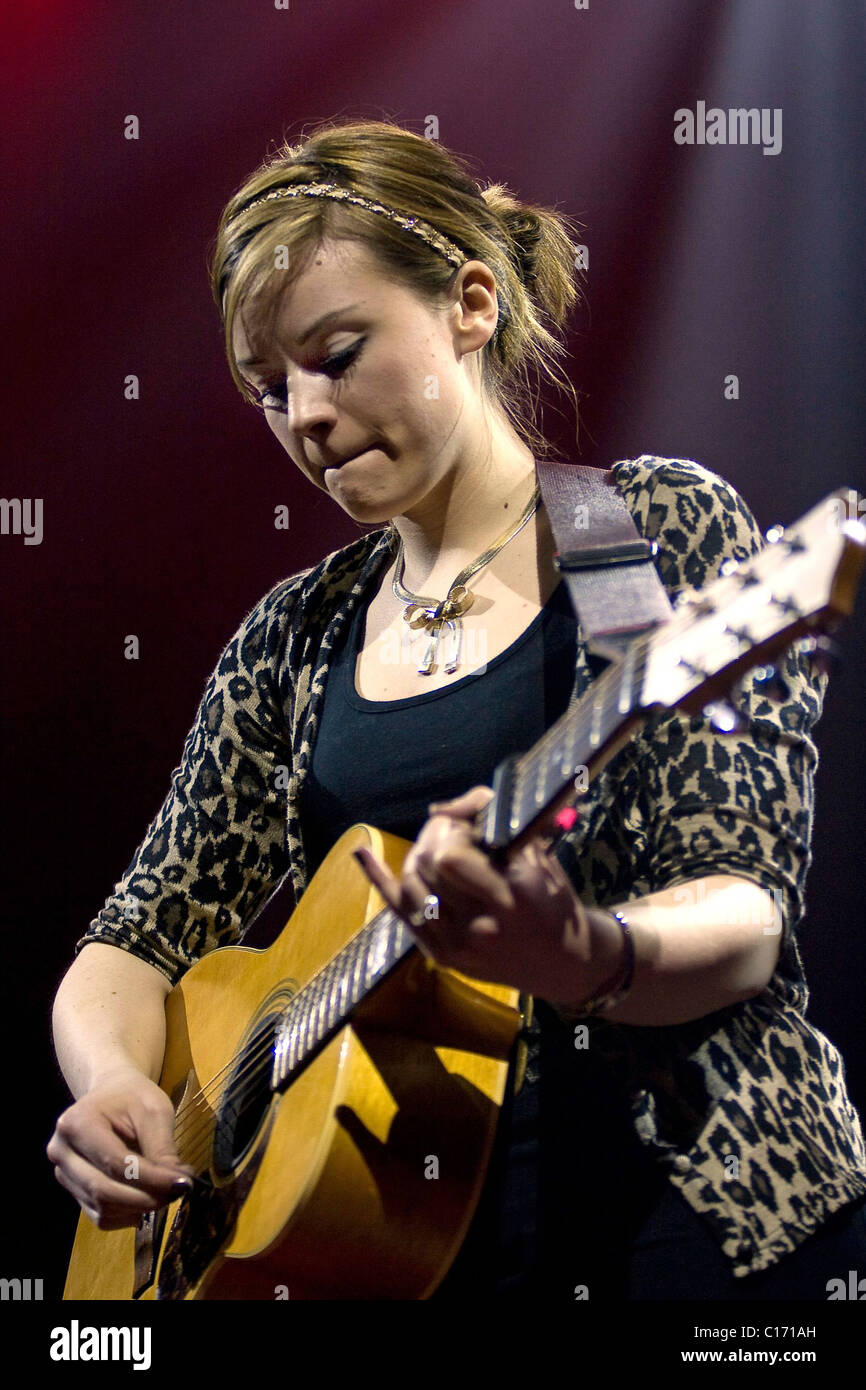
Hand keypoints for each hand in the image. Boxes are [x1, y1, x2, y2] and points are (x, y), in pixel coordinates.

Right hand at [46, 1065, 194, 1228]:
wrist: (110, 1093)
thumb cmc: (133, 1097)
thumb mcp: (154, 1111)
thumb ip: (162, 1148)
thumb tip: (177, 1185)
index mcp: (76, 1124)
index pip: (115, 1163)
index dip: (151, 1179)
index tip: (183, 1183)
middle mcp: (62, 1152)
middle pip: (104, 1191)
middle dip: (146, 1198)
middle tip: (179, 1190)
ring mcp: (63, 1175)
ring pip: (103, 1209)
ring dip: (140, 1207)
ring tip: (167, 1189)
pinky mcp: (74, 1191)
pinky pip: (102, 1216)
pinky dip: (130, 1212)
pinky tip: (147, 1194)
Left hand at [352, 785, 622, 1003]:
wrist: (565, 963)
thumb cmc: (553, 900)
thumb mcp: (537, 856)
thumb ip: (493, 827)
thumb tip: (444, 808)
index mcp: (512, 893)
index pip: (451, 853)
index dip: (451, 828)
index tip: (467, 820)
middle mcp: (482, 924)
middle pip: (426, 866)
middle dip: (434, 837)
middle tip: (451, 831)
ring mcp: (458, 945)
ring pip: (410, 885)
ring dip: (419, 857)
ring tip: (438, 849)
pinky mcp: (443, 957)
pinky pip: (401, 913)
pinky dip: (379, 879)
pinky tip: (361, 853)